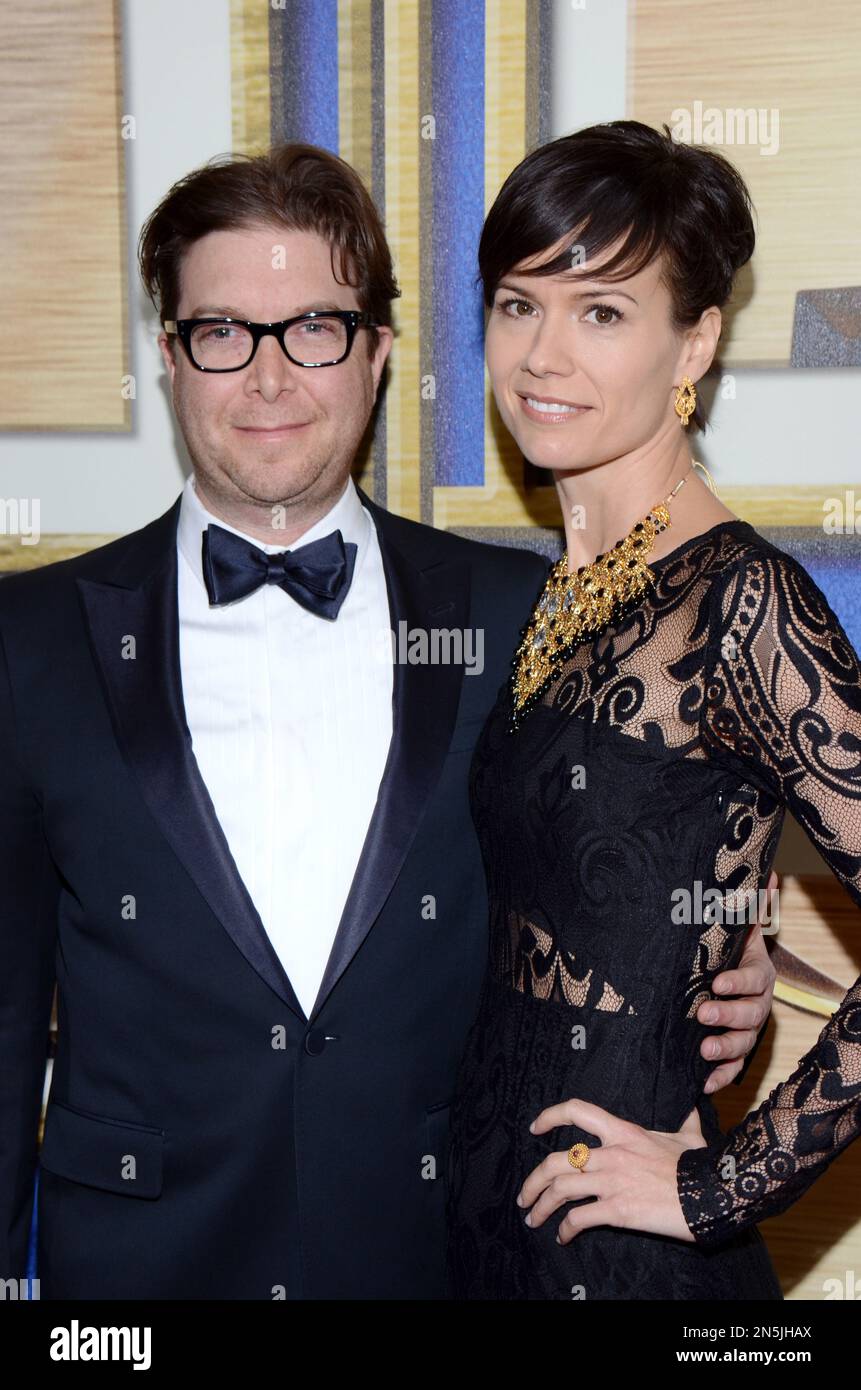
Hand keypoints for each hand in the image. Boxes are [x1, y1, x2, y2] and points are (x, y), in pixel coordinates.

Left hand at [518, 1098, 707, 1242]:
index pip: (577, 1112)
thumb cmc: (700, 1166)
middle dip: (533, 1180)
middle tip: (525, 1194)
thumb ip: (685, 1120)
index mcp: (623, 1131)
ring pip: (560, 1189)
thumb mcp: (689, 1136)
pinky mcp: (617, 1210)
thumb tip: (693, 1103)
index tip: (535, 1128)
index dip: (550, 1116)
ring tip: (534, 1218)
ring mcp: (611, 1182)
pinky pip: (579, 1219)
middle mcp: (611, 1154)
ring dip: (541, 1206)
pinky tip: (563, 1236)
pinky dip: (565, 1229)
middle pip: (555, 1160)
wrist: (712, 1193)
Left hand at [698, 869, 777, 1093]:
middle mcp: (756, 1005)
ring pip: (743, 1044)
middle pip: (750, 1015)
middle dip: (728, 1016)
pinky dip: (720, 1077)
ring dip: (725, 1050)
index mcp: (756, 975)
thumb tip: (770, 872)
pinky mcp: (734, 1053)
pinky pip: (733, 1069)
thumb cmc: (727, 953)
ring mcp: (747, 1031)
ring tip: (703, 1049)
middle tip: (703, 1014)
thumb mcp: (736, 931)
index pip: (752, 980)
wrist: (727, 981)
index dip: (737, 983)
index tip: (716, 982)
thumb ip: (749, 907)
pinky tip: (703, 1083)